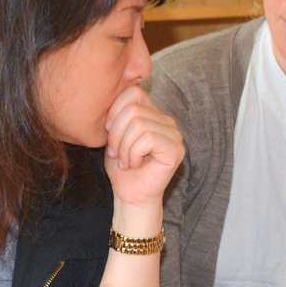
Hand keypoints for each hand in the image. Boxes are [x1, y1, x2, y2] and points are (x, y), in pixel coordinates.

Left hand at [104, 85, 183, 210]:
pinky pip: (147, 139)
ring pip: (138, 124)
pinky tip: (135, 164)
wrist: (131, 195)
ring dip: (124, 147)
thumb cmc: (122, 167)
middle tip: (117, 153)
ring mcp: (174, 135)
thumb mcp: (114, 135)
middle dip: (116, 134)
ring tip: (126, 161)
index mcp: (153, 113)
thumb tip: (111, 94)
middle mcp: (167, 121)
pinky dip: (134, 154)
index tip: (109, 132)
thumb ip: (117, 114)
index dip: (115, 110)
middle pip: (133, 110)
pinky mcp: (176, 150)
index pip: (133, 92)